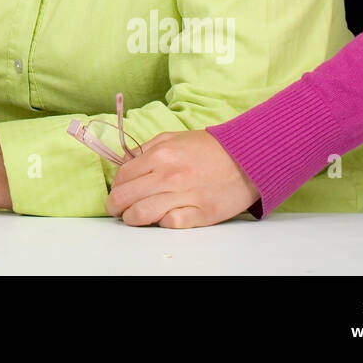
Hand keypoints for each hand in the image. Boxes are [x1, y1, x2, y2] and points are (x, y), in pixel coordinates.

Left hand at [104, 130, 259, 227]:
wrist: (246, 158)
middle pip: (126, 197)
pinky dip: (161, 223)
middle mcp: (168, 176)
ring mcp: (185, 196)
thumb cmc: (209, 148)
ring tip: (132, 217)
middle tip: (116, 209)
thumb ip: (146, 150)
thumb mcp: (172, 138)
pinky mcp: (201, 214)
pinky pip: (170, 224)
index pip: (123, 175)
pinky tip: (161, 218)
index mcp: (160, 155)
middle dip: (115, 205)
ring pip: (142, 214)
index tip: (116, 191)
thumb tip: (126, 164)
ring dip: (132, 218)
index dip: (116, 186)